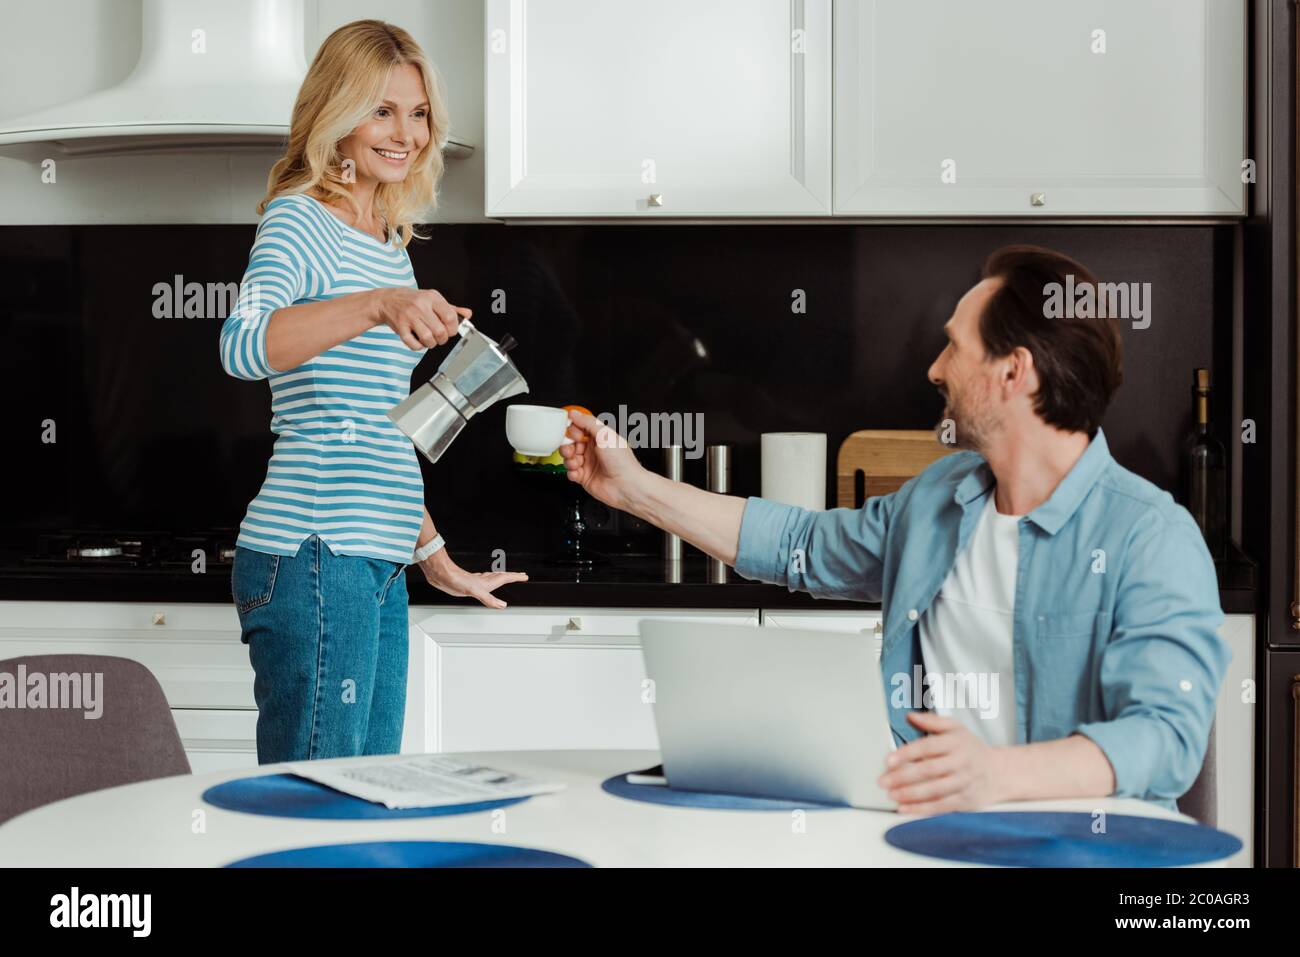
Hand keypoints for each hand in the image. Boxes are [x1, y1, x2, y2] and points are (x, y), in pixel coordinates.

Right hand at [372, 288, 469, 350]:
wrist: (386, 300)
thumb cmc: (412, 301)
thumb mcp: (433, 299)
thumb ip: (452, 308)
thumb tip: (468, 314)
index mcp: (432, 298)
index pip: (450, 317)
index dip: (453, 329)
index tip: (450, 331)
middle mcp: (421, 306)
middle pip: (440, 331)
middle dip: (442, 339)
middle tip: (439, 337)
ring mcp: (409, 317)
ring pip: (428, 338)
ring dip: (431, 344)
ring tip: (429, 339)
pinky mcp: (400, 327)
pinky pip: (414, 344)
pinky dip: (418, 347)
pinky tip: (418, 341)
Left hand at [419, 548, 526, 608]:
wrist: (442, 575)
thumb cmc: (457, 580)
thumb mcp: (476, 591)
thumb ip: (489, 599)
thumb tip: (502, 605)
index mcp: (487, 581)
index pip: (506, 578)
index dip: (516, 577)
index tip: (525, 576)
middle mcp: (484, 580)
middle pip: (502, 576)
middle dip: (511, 576)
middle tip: (520, 576)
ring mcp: (477, 582)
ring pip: (493, 578)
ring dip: (501, 578)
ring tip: (506, 578)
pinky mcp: (469, 584)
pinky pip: (483, 583)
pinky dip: (489, 583)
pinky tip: (484, 585)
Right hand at [558, 409, 646, 510]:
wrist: (626, 486)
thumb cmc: (622, 462)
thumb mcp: (605, 435)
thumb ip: (588, 422)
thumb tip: (574, 413)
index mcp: (599, 437)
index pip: (579, 429)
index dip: (573, 430)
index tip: (573, 434)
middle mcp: (593, 450)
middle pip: (571, 443)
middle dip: (567, 445)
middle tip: (571, 449)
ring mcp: (588, 463)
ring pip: (568, 457)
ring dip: (568, 459)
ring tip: (576, 462)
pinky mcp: (584, 477)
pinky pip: (570, 472)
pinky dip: (571, 472)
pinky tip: (578, 472)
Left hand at [877, 711, 1009, 813]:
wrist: (998, 772)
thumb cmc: (971, 748)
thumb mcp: (956, 727)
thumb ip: (932, 721)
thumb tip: (910, 716)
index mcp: (955, 742)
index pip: (928, 747)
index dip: (907, 754)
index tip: (889, 760)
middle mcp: (960, 763)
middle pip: (929, 771)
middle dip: (903, 777)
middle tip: (883, 780)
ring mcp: (963, 783)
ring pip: (934, 791)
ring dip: (910, 794)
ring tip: (891, 794)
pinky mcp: (964, 801)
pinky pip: (940, 807)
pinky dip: (921, 810)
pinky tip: (905, 808)